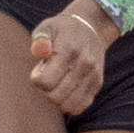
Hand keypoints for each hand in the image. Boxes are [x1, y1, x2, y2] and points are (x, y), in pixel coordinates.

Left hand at [30, 0, 116, 114]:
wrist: (92, 28)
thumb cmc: (62, 29)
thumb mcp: (47, 27)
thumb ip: (40, 39)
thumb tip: (38, 51)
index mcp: (69, 50)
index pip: (46, 81)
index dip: (36, 79)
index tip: (38, 70)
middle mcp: (84, 65)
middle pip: (56, 96)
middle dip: (45, 90)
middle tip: (46, 77)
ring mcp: (93, 76)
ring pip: (69, 104)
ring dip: (57, 98)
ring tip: (55, 84)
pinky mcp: (97, 84)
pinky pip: (81, 105)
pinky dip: (69, 103)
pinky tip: (65, 90)